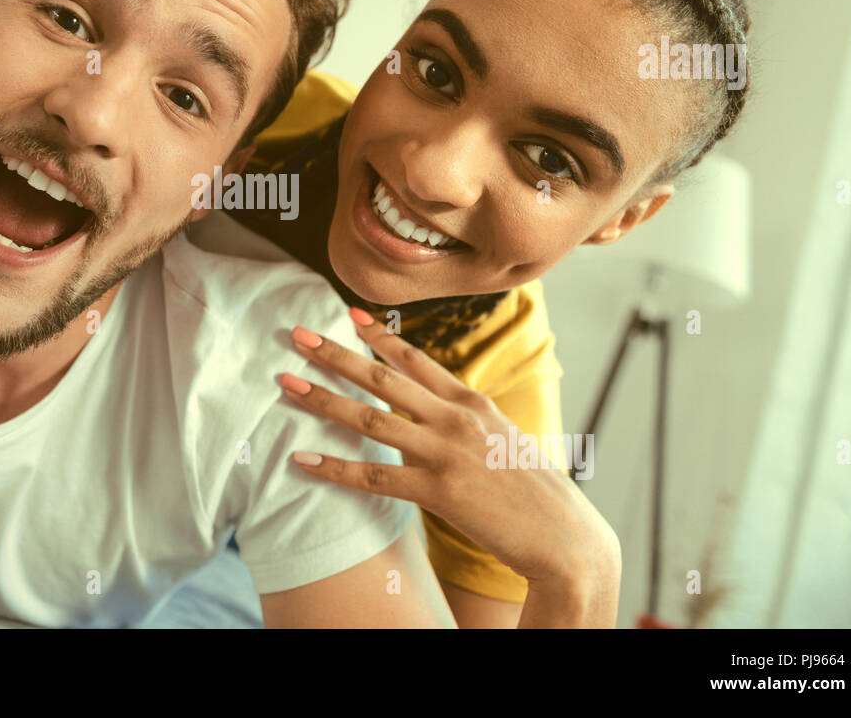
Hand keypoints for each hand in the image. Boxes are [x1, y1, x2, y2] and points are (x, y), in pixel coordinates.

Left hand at [280, 310, 621, 593]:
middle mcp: (456, 418)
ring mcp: (447, 453)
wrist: (564, 536)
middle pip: (383, 378)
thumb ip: (464, 423)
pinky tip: (302, 460)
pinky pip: (375, 477)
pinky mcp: (440, 491)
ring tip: (286, 384)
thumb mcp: (502, 440)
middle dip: (335, 354)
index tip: (346, 314)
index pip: (416, 360)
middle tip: (297, 335)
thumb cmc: (533, 491)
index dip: (378, 336)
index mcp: (472, 403)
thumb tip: (430, 415)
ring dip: (323, 400)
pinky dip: (335, 467)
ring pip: (371, 419)